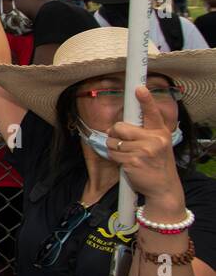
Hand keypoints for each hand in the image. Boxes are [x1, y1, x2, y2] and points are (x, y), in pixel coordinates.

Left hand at [107, 86, 185, 212]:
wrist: (163, 187)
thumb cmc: (156, 163)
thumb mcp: (158, 144)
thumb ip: (142, 132)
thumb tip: (115, 127)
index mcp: (160, 132)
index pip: (152, 113)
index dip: (145, 100)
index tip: (139, 88)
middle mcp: (154, 139)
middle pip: (120, 126)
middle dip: (116, 134)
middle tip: (124, 143)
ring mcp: (144, 150)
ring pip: (113, 141)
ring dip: (115, 149)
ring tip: (128, 156)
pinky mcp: (133, 161)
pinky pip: (113, 154)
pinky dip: (115, 159)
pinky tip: (127, 164)